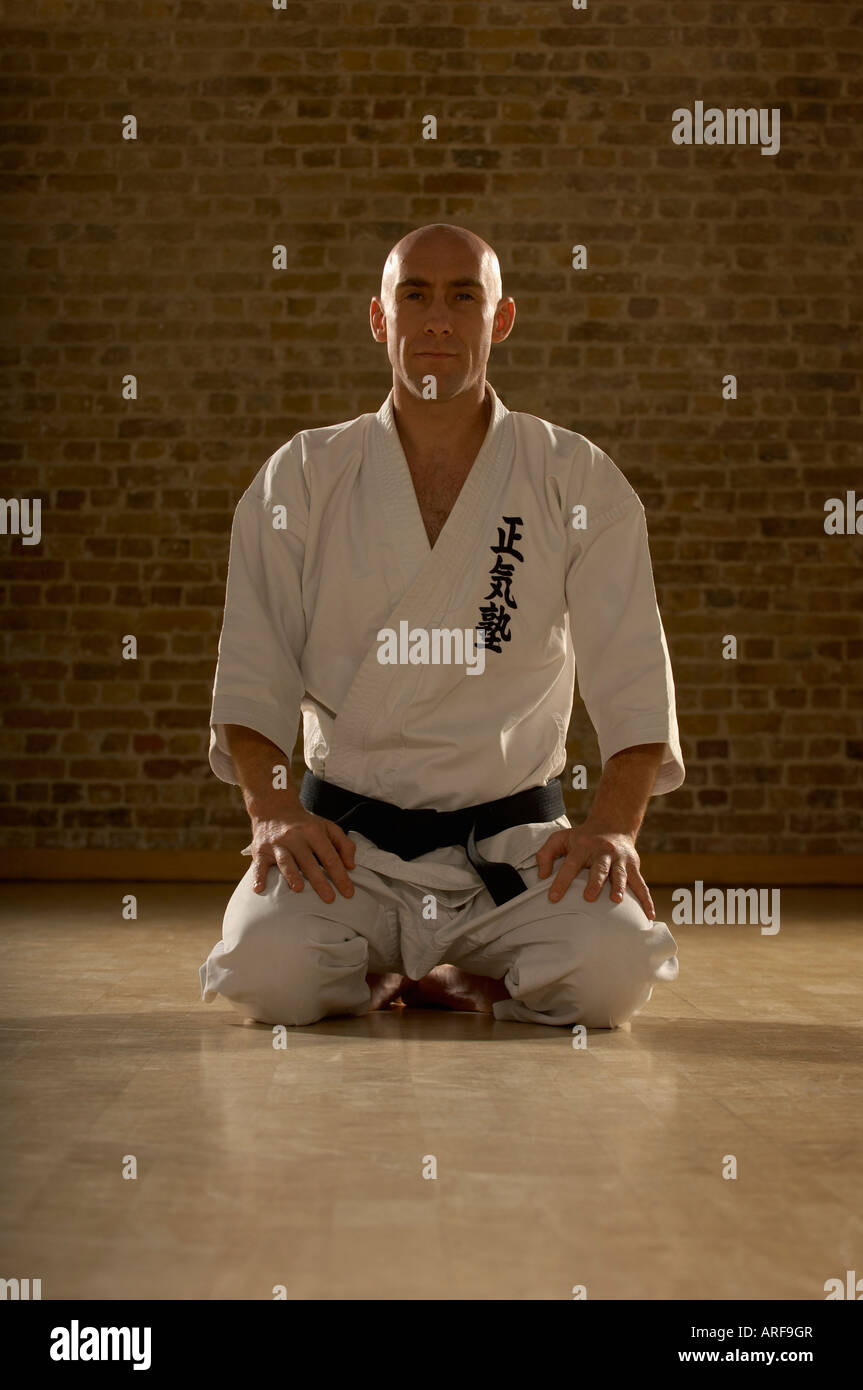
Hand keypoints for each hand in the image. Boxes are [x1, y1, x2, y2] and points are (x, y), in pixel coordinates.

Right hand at [246, 805, 355, 901]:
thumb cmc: (305, 824)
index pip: (330, 857)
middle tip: (330, 899)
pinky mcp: (261, 850)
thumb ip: (344, 844)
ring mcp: (277, 844)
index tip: (348, 893)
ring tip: (299, 889)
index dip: (340, 876)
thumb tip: (351, 866)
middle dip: (320, 881)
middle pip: (309, 862)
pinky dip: (258, 877)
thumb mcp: (328, 827)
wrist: (274, 808)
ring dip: (292, 875)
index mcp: (313, 832)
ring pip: (285, 862)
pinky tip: (259, 889)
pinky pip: (259, 865)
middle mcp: (295, 837)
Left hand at [535, 823, 654, 918]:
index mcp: (583, 846)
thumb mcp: (560, 839)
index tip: (553, 898)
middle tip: (589, 897)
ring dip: (619, 887)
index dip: (561, 881)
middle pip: (599, 868)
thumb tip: (541, 876)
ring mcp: (620, 859)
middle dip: (595, 882)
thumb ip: (546, 854)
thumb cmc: (581, 838)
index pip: (570, 864)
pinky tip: (648, 914)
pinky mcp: (633, 866)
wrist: (613, 825)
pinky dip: (646, 899)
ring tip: (616, 900)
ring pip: (620, 874)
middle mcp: (603, 852)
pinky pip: (641, 884)